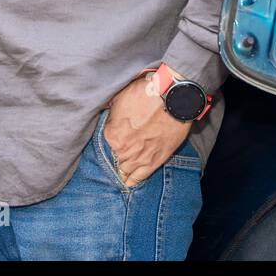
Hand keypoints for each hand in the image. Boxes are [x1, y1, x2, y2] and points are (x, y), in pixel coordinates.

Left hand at [103, 71, 191, 186]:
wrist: (173, 98)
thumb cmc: (147, 93)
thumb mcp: (120, 97)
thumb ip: (111, 112)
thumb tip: (107, 116)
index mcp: (111, 133)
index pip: (102, 145)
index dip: (107, 142)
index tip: (110, 141)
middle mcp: (122, 149)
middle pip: (112, 160)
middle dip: (113, 157)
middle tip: (115, 155)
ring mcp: (138, 158)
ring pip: (123, 171)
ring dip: (121, 170)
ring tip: (120, 171)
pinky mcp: (154, 161)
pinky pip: (139, 177)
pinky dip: (132, 181)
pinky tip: (128, 182)